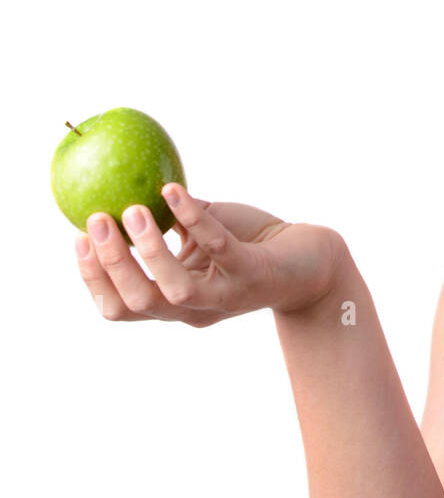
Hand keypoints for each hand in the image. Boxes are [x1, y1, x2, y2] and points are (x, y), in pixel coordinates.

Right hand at [74, 183, 343, 324]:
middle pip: (139, 302)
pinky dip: (193, 218)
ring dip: (148, 249)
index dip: (94, 279)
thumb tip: (122, 189)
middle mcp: (198, 308)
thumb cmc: (251, 243)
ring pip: (175, 288)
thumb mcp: (201, 237)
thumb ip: (167, 225)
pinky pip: (219, 247)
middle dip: (112, 263)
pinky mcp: (254, 272)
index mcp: (177, 303)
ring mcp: (227, 293)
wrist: (312, 258)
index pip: (121, 308)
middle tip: (96, 220)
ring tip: (132, 210)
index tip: (77, 240)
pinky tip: (174, 192)